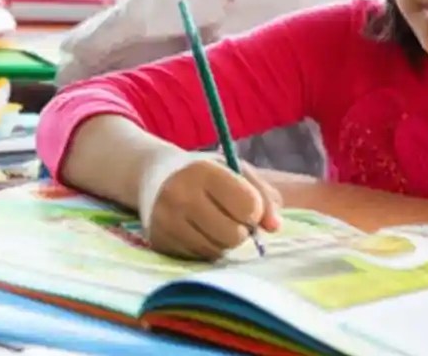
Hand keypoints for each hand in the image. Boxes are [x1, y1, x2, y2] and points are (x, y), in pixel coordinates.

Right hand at [139, 156, 282, 260]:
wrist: (153, 175)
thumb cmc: (203, 171)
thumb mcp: (235, 170)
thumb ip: (263, 195)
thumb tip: (274, 227)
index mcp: (203, 172)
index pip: (248, 206)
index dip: (254, 210)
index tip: (247, 204)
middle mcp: (180, 196)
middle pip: (234, 235)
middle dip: (240, 229)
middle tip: (231, 217)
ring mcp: (167, 222)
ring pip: (218, 251)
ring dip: (223, 241)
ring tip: (213, 222)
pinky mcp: (160, 242)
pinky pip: (199, 257)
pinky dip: (206, 247)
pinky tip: (198, 230)